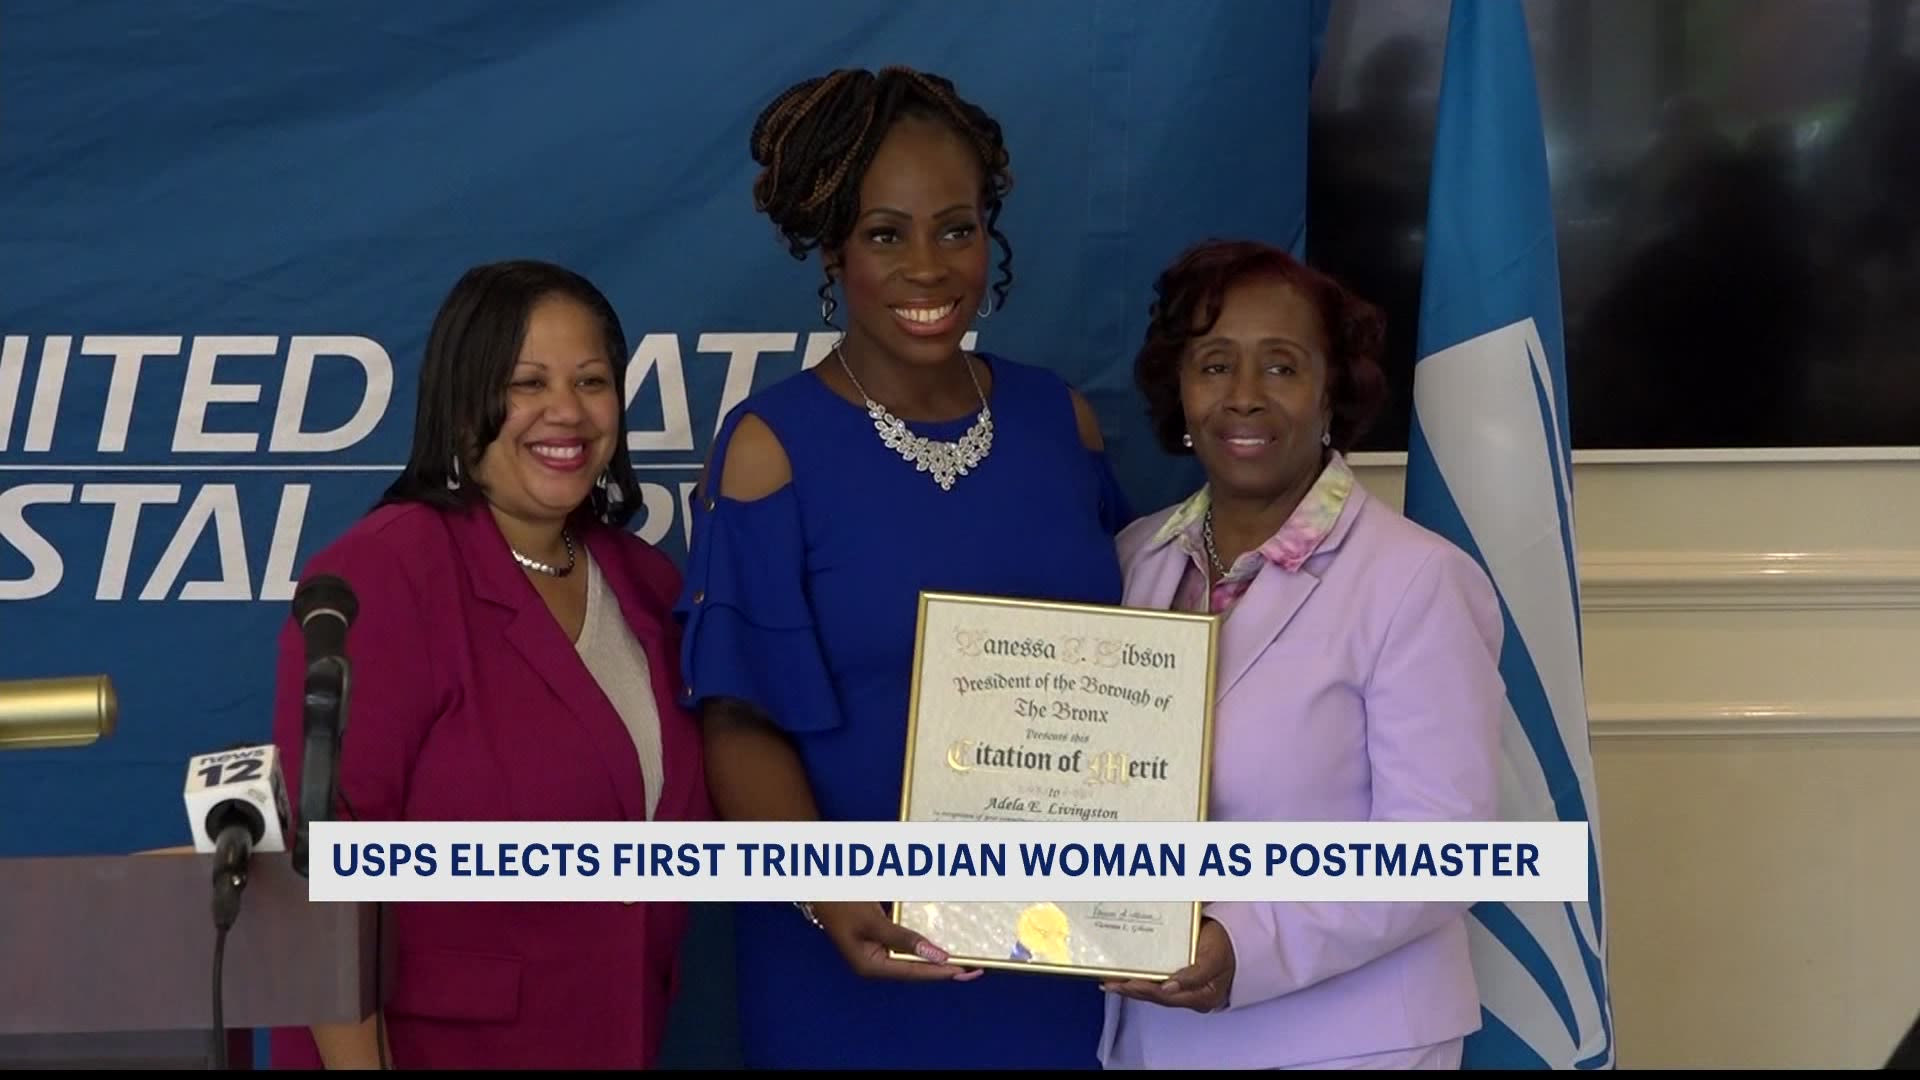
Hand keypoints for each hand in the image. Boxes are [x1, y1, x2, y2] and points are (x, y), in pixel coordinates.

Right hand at [809, 901, 984, 982]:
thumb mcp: (873, 921)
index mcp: (871, 966)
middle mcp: (876, 962)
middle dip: (945, 968)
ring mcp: (878, 949)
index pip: (915, 973)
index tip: (967, 971)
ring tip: (966, 958)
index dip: (942, 973)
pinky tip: (944, 940)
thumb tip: (936, 957)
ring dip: (938, 956)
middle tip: (976, 969)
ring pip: (915, 956)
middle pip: (917, 968)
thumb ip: (903, 938)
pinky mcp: (881, 936)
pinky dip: (926, 942)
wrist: (818, 882)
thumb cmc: (841, 902)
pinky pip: (908, 942)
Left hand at [1102, 917, 1234, 1012]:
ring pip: (1152, 991)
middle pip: (1155, 996)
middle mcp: (1189, 996)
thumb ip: (1195, 975)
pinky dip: (1138, 979)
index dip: (1147, 991)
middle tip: (1110, 983)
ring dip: (1130, 986)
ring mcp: (1182, 988)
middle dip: (1131, 990)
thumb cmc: (1224, 947)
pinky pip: (1154, 982)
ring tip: (1108, 981)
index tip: (1130, 984)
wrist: (1236, 940)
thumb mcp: (1213, 960)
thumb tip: (1168, 987)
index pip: (1167, 996)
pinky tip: (1122, 976)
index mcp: (1201, 996)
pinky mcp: (1176, 978)